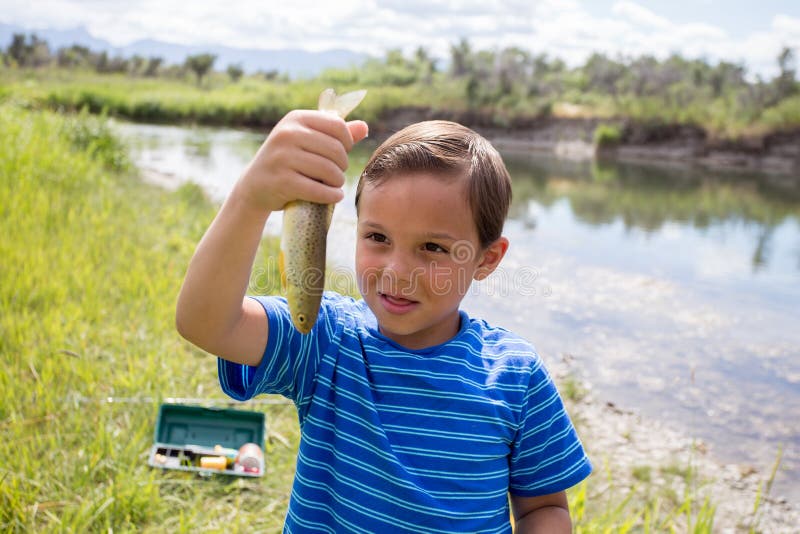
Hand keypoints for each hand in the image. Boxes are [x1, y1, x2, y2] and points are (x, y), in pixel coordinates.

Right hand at [237, 110, 368, 212]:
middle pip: (336, 150)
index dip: (347, 143)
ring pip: (329, 171)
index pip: (338, 126)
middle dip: (342, 166)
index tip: (341, 155)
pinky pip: (318, 190)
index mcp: (296, 119)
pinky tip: (334, 196)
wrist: (254, 187)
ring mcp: (282, 157)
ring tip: (334, 185)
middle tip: (337, 175)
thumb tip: (364, 127)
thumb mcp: (307, 142)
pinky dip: (331, 196)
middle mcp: (287, 134)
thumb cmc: (287, 162)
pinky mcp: (282, 181)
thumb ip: (335, 134)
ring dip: (338, 182)